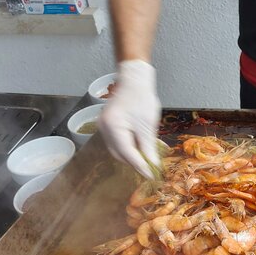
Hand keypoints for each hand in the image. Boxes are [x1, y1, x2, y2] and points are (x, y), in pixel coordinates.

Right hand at [97, 60, 161, 177]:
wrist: (134, 79)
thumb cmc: (142, 98)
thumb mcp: (148, 125)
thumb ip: (149, 147)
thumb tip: (152, 166)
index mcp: (114, 127)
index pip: (127, 153)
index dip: (140, 166)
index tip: (151, 175)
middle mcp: (104, 128)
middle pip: (119, 153)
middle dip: (134, 162)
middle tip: (150, 168)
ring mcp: (103, 126)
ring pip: (117, 149)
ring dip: (132, 155)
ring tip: (147, 159)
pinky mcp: (107, 124)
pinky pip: (116, 141)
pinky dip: (128, 146)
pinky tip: (140, 148)